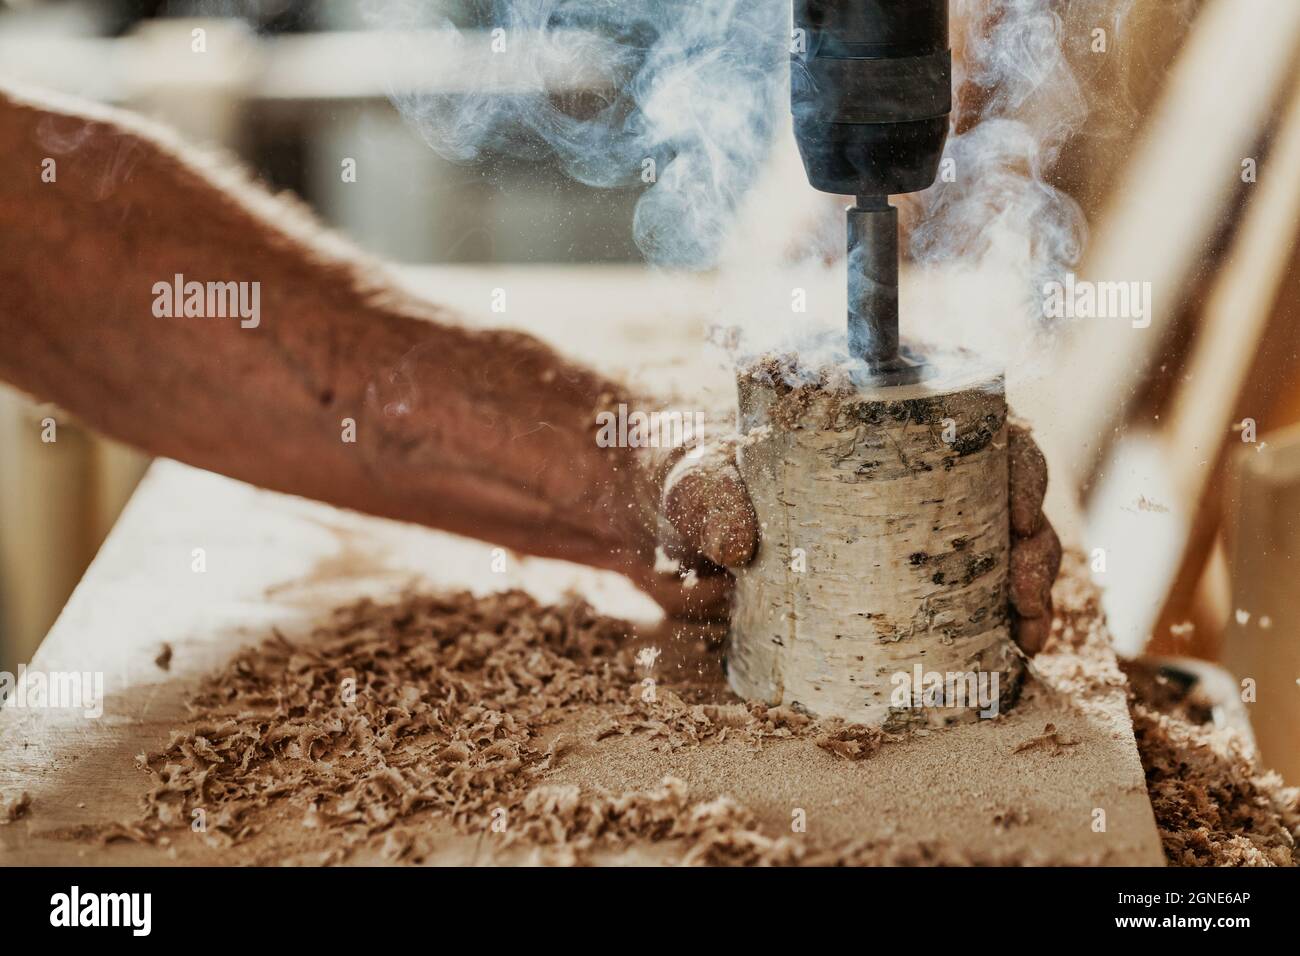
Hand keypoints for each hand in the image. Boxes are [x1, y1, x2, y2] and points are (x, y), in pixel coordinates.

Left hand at [640, 415, 1060, 656]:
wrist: (660, 529)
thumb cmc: (683, 477)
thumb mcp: (693, 479)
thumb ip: (705, 498)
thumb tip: (740, 544)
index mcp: (875, 422)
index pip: (970, 422)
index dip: (1014, 460)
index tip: (1017, 508)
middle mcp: (902, 470)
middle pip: (998, 490)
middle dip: (1032, 540)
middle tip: (1025, 588)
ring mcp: (900, 526)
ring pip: (991, 546)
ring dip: (1026, 587)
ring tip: (1027, 631)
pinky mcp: (887, 580)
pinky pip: (957, 595)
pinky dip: (992, 621)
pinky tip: (1009, 650)